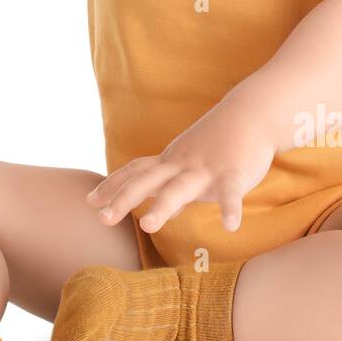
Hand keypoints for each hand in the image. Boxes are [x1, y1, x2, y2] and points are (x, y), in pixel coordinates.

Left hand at [86, 103, 274, 234]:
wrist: (252, 114)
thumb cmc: (219, 143)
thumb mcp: (190, 165)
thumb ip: (174, 188)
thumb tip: (163, 212)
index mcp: (170, 162)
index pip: (135, 173)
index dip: (112, 186)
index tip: (89, 202)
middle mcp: (182, 164)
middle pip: (148, 181)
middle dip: (124, 199)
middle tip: (102, 219)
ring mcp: (206, 168)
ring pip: (181, 187)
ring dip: (164, 205)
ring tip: (147, 226)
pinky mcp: (234, 172)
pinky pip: (231, 191)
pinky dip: (230, 208)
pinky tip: (230, 226)